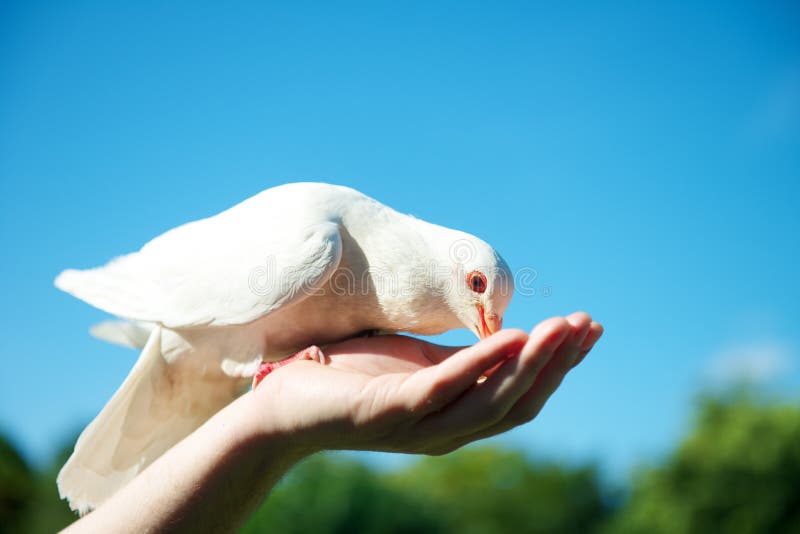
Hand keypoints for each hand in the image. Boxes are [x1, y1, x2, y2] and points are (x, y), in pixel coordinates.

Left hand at [246, 312, 602, 455]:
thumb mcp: (419, 363)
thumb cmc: (352, 375)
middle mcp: (446, 430)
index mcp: (456, 416)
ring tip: (563, 328)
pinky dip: (482, 363)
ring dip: (533, 364)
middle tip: (588, 326)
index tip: (588, 329)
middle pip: (518, 403)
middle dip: (557, 365)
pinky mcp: (390, 413)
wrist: (285, 399)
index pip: (521, 396)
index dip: (558, 367)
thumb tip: (505, 338)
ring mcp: (420, 426)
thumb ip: (460, 360)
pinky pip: (444, 387)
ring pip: (491, 401)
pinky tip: (510, 337)